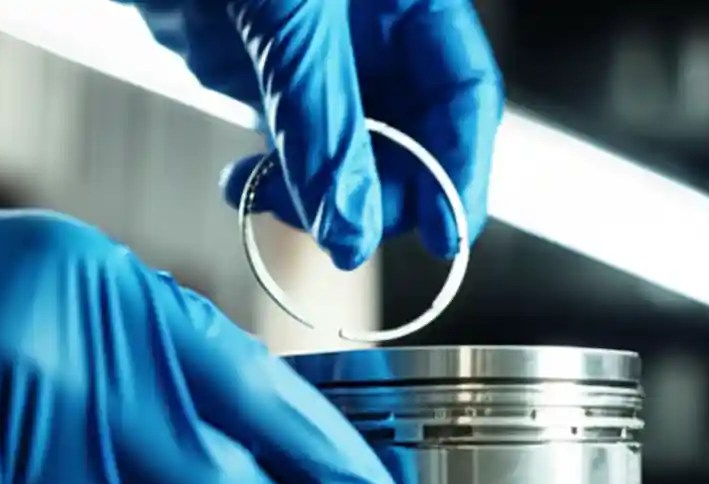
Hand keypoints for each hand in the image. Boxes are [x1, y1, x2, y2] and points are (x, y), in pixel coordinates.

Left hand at [120, 0, 504, 268]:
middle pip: (413, 133)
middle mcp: (374, 27)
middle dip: (381, 193)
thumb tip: (353, 230)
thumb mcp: (292, 20)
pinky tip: (243, 185)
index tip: (445, 237)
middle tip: (346, 233)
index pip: (465, 92)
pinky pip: (291, 142)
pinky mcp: (264, 67)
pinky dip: (273, 176)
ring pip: (350, 149)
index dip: (461, 169)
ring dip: (319, 195)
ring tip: (275, 206)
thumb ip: (325, 125)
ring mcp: (319, 51)